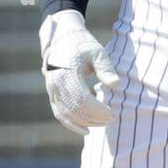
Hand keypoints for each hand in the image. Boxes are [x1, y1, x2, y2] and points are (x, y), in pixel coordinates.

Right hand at [39, 10, 119, 134]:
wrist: (61, 36)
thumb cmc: (82, 43)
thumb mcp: (96, 52)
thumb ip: (105, 69)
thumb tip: (116, 85)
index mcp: (66, 73)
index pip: (82, 100)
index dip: (98, 110)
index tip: (112, 112)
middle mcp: (56, 84)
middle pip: (75, 110)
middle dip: (94, 118)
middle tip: (112, 119)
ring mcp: (51, 90)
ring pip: (66, 115)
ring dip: (85, 122)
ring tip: (103, 123)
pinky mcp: (51, 93)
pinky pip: (59, 114)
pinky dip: (71, 124)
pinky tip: (86, 130)